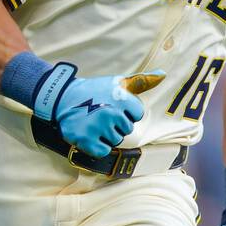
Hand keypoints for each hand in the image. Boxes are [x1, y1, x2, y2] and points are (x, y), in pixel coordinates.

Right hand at [49, 68, 164, 157]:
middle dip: (116, 124)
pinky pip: (103, 151)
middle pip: (126, 129)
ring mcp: (98, 127)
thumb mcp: (118, 82)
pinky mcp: (86, 140)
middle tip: (101, 113)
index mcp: (121, 98)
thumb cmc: (95, 91)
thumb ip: (142, 81)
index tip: (114, 105)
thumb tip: (163, 74)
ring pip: (115, 140)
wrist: (63, 97)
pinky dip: (97, 147)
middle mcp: (111, 112)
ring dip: (106, 135)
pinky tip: (90, 134)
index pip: (137, 115)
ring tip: (94, 122)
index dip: (127, 112)